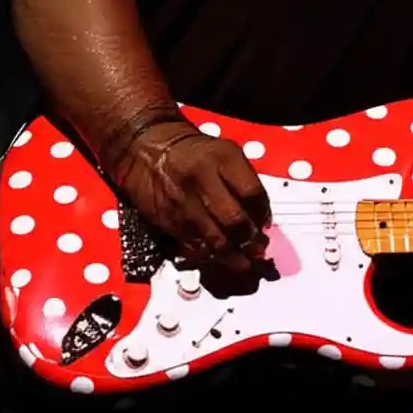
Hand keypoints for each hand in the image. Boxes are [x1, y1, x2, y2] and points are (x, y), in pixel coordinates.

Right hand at [106, 117, 271, 273]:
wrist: (146, 150)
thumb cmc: (195, 154)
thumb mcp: (225, 153)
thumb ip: (244, 181)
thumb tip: (261, 219)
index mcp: (224, 159)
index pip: (252, 193)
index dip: (263, 214)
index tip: (265, 225)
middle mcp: (203, 180)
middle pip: (235, 220)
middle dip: (251, 240)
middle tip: (258, 249)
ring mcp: (183, 202)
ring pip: (215, 239)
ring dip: (233, 256)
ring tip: (244, 263)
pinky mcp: (168, 220)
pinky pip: (194, 246)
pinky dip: (210, 255)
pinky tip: (219, 257)